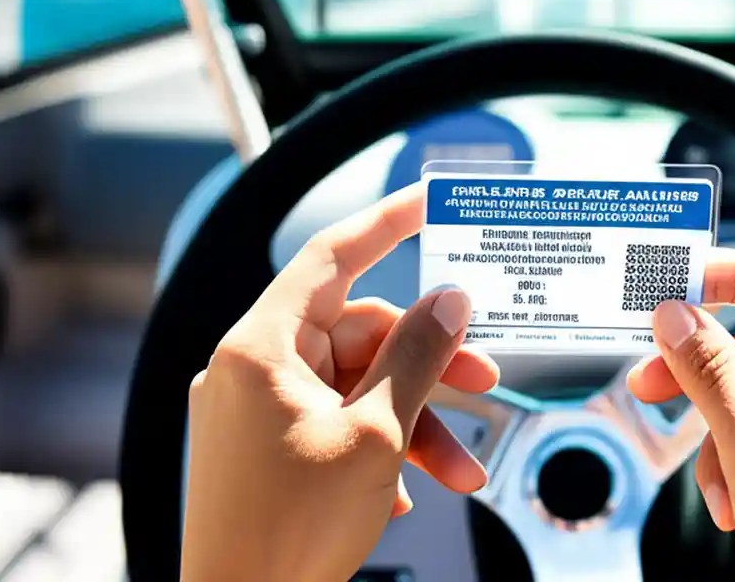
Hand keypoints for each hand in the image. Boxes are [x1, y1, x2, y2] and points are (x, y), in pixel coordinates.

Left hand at [181, 183, 498, 581]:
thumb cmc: (287, 533)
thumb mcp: (376, 435)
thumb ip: (417, 357)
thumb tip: (450, 301)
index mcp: (261, 347)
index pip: (331, 256)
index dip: (387, 221)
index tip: (431, 200)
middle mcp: (251, 368)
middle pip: (360, 332)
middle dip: (427, 363)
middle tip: (484, 383)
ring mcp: (255, 409)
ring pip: (358, 384)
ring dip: (415, 421)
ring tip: (460, 468)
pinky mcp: (267, 445)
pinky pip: (337, 420)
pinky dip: (381, 444)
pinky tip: (408, 487)